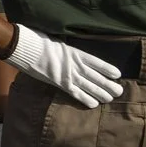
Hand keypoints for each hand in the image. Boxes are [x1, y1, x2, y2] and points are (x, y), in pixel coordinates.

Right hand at [5, 24, 123, 108]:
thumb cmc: (40, 42)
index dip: (108, 69)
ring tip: (110, 99)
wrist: (26, 48)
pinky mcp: (59, 83)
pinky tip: (93, 104)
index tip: (117, 75)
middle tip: (119, 92)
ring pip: (89, 87)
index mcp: (76, 53)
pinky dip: (85, 99)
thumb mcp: (59, 42)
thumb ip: (69, 50)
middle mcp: (75, 65)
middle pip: (96, 77)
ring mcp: (68, 75)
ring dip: (101, 93)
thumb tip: (72, 53)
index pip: (98, 63)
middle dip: (108, 85)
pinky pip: (75, 93)